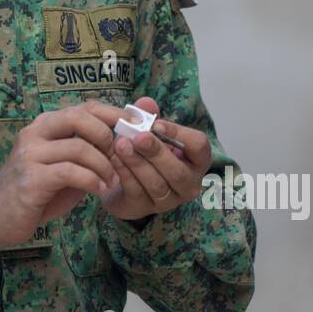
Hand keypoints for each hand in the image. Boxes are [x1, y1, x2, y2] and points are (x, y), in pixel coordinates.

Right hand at [0, 104, 120, 257]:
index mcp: (45, 125)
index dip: (114, 113)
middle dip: (107, 134)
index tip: (137, 125)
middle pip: (79, 117)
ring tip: (112, 180)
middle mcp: (35, 133)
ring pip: (79, 147)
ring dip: (104, 165)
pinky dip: (92, 180)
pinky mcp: (31, 178)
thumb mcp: (66, 167)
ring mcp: (30, 154)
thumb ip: (89, 152)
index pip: (84, 107)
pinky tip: (99, 190)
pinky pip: (70, 172)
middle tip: (120, 155)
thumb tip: (125, 141)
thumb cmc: (37, 192)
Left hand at [98, 96, 211, 221]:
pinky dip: (124, 173)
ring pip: (156, 184)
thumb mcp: (148, 132)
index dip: (180, 134)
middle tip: (137, 136)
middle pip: (177, 171)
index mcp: (196, 160)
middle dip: (156, 152)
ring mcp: (168, 200)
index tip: (156, 124)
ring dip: (137, 163)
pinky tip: (113, 158)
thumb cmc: (145, 152)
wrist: (123, 181)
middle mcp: (188, 183)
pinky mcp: (145, 208)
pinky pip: (137, 191)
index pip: (200, 147)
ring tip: (120, 144)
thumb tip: (145, 103)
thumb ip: (148, 116)